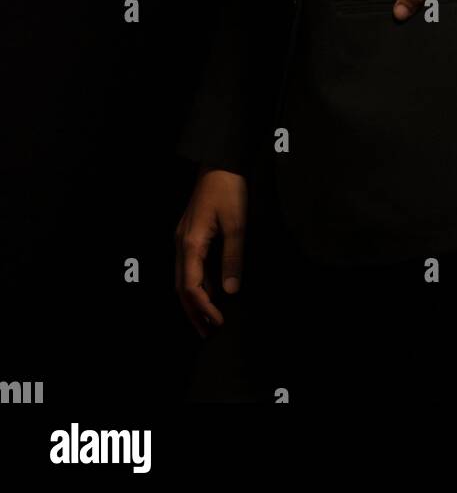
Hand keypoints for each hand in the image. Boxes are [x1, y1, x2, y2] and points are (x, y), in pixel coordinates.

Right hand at [174, 166, 247, 337]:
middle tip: (206, 333)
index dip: (203, 308)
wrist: (220, 161)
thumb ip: (233, 258)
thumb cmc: (228, 189)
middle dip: (193, 312)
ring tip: (207, 319)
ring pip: (182, 277)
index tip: (217, 322)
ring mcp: (183, 237)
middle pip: (181, 287)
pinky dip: (197, 283)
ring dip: (194, 299)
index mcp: (190, 243)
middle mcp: (181, 243)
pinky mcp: (189, 233)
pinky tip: (211, 291)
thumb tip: (231, 290)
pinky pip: (189, 265)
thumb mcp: (237, 224)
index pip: (190, 286)